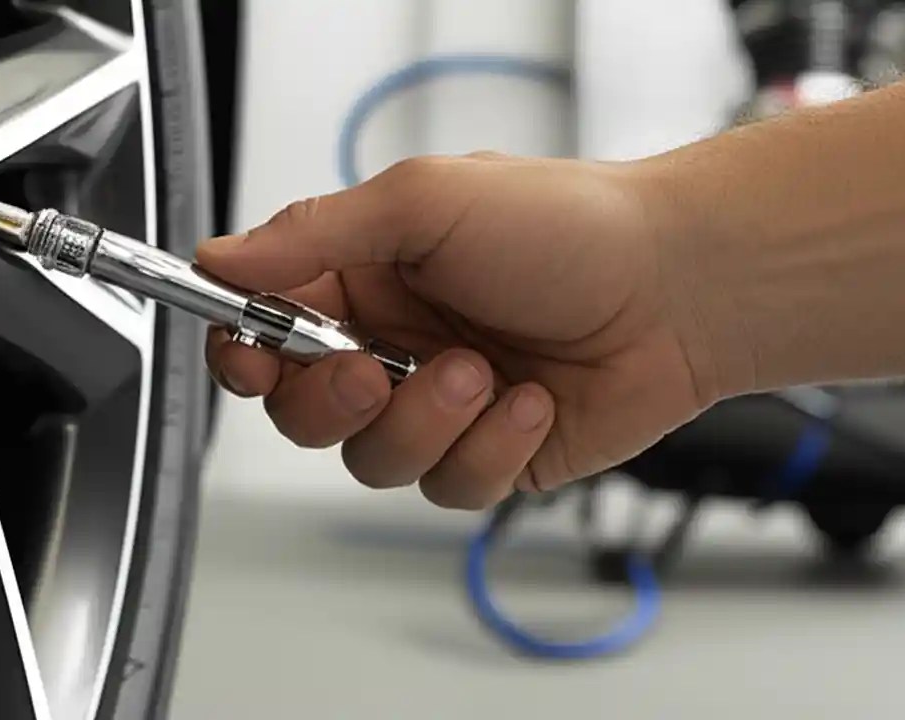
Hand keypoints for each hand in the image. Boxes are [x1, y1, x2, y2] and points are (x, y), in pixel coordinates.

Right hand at [199, 153, 721, 508]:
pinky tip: (532, 400)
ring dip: (424, 421)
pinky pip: (450, 486)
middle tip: (371, 370)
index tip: (253, 358)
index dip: (245, 353)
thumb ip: (314, 234)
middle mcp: (396, 344)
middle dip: (331, 401)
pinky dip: (489, 447)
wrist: (682, 288)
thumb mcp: (427, 202)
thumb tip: (222, 258)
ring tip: (483, 372)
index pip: (266, 327)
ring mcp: (442, 406)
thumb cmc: (571, 226)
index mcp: (367, 277)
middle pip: (302, 412)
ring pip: (372, 460)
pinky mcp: (491, 455)